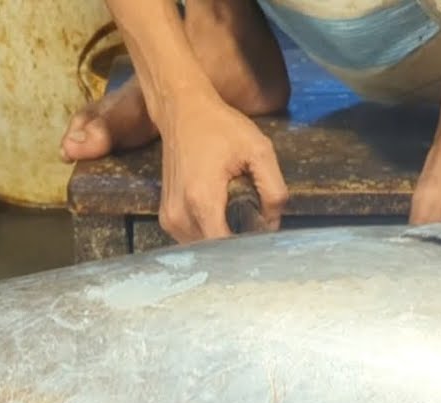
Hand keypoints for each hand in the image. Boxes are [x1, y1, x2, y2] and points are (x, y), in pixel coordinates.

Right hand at [156, 96, 287, 241]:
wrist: (182, 111)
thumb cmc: (220, 127)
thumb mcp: (259, 151)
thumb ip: (274, 190)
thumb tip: (273, 224)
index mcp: (201, 199)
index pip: (226, 248)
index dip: (248, 248)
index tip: (263, 238)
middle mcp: (180, 214)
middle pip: (215, 252)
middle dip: (238, 245)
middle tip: (255, 224)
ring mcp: (169, 219)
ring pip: (203, 250)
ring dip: (223, 241)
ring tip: (237, 216)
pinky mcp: (166, 218)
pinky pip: (192, 240)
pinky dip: (209, 234)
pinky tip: (222, 215)